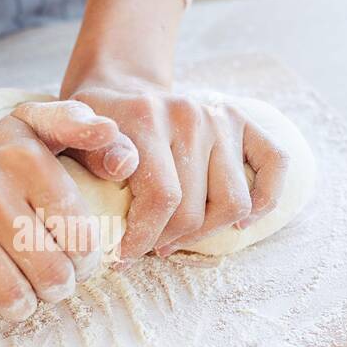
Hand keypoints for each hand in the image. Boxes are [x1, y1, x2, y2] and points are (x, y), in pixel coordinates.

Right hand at [0, 43, 137, 326]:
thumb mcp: (29, 129)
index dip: (85, 263)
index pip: (80, 236)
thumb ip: (73, 124)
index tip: (75, 264)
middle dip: (55, 289)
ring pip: (10, 296)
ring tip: (18, 298)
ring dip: (20, 308)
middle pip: (50, 273)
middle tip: (48, 286)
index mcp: (23, 157)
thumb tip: (111, 133)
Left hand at [60, 0, 288, 262]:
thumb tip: (123, 165)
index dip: (142, 239)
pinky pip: (275, 166)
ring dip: (204, 233)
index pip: (163, 199)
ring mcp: (221, 117)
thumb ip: (92, 149)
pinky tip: (237, 223)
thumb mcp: (72, 134)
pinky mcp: (245, 121)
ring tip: (175, 238)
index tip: (122, 257)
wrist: (119, 89)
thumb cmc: (94, 127)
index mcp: (148, 117)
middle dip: (166, 241)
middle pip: (195, 209)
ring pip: (233, 203)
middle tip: (147, 248)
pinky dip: (263, 201)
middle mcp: (191, 114)